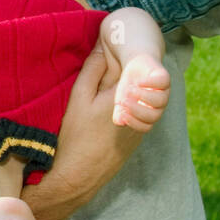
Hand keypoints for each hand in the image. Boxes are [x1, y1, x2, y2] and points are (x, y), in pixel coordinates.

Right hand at [31, 44, 143, 219]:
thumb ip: (92, 71)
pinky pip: (139, 109)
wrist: (80, 177)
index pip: (132, 62)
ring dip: (128, 85)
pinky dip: (129, 102)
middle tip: (108, 58)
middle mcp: (142, 108)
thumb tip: (102, 47)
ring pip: (140, 94)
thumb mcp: (78, 98)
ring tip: (108, 81)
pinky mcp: (139, 135)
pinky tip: (111, 104)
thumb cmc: (75, 136)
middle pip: (138, 78)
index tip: (110, 43)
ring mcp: (143, 123)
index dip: (121, 51)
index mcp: (127, 94)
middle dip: (125, 68)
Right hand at [112, 54, 170, 132]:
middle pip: (154, 116)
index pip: (146, 126)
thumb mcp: (120, 101)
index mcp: (149, 114)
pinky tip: (138, 81)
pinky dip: (149, 83)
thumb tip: (120, 122)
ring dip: (142, 96)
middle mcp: (159, 105)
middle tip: (124, 101)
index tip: (122, 114)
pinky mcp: (164, 78)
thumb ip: (120, 112)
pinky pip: (162, 82)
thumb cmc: (128, 87)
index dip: (135, 123)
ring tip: (130, 89)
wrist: (136, 66)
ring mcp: (164, 91)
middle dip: (137, 110)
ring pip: (160, 101)